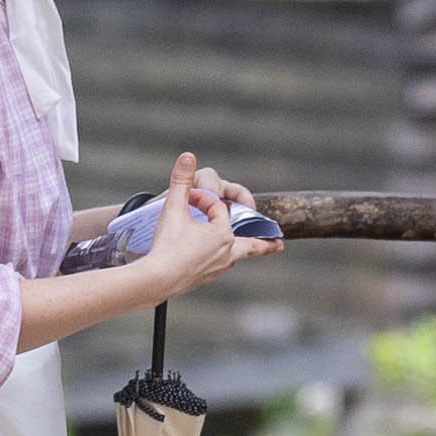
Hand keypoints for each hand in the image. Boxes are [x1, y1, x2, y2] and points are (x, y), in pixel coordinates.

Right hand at [140, 152, 279, 299]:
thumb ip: (182, 181)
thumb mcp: (174, 208)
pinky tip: (217, 262)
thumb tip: (188, 156)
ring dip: (241, 251)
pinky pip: (219, 268)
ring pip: (235, 257)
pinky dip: (222, 262)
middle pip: (251, 245)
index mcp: (224, 234)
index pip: (218, 210)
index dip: (202, 201)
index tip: (187, 200)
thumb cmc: (167, 245)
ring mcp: (217, 268)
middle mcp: (226, 253)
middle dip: (265, 243)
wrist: (156, 279)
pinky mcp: (204, 279)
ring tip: (245, 252)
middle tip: (279, 244)